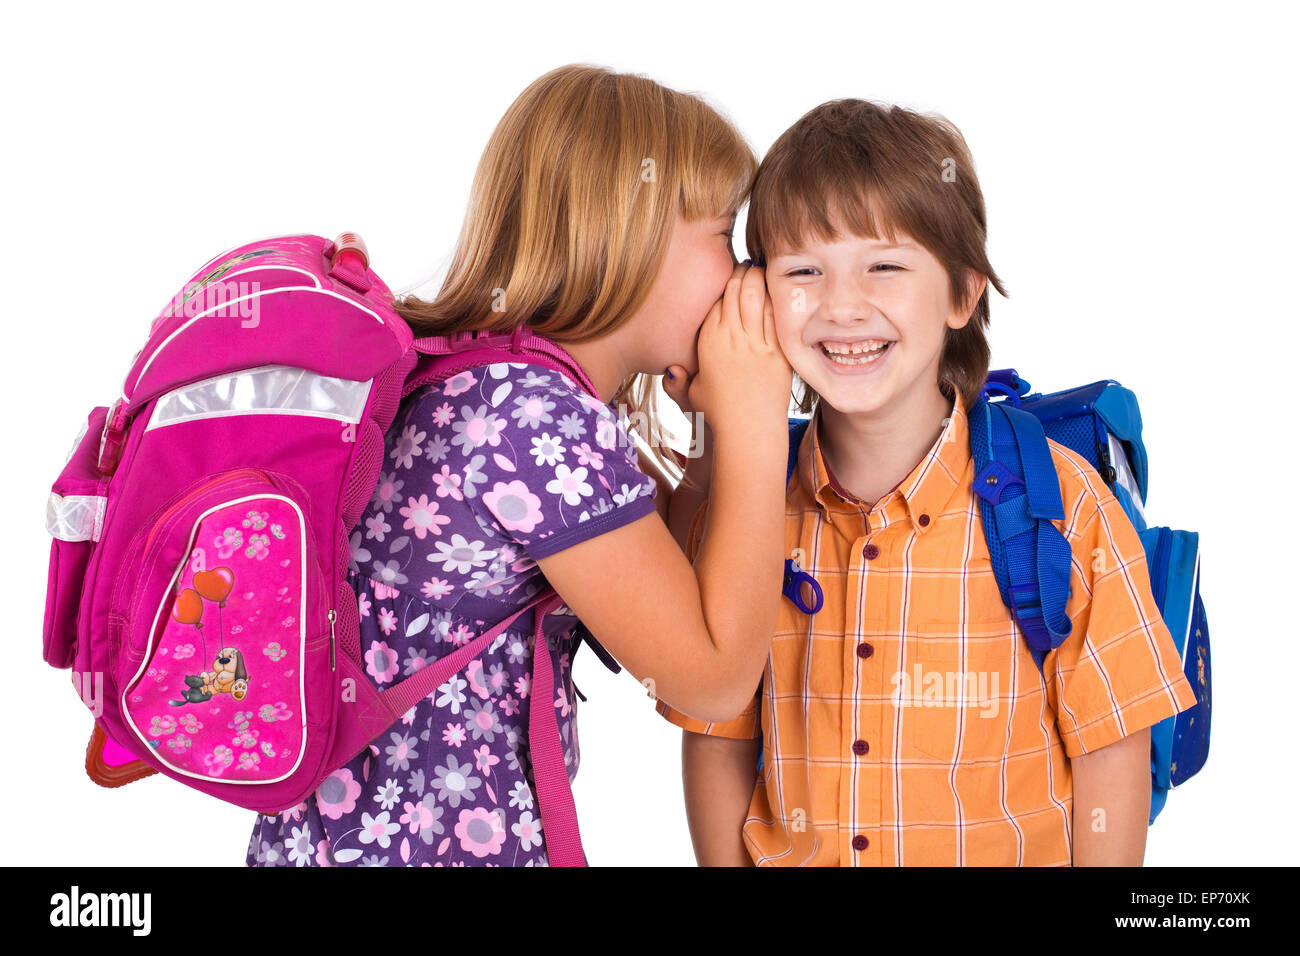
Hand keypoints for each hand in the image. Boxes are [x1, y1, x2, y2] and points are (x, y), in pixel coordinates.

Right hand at [688, 261, 791, 439]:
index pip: (716, 300)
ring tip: (759, 268)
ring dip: (758, 278)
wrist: (749, 431)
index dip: (722, 283)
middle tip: (745, 264)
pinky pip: (776, 314)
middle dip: (741, 272)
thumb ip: (676, 382)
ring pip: (757, 296)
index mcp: (709, 342)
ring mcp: (756, 343)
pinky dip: (776, 297)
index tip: (728, 275)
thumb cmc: (720, 414)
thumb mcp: (690, 396)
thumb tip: (670, 368)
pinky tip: (777, 289)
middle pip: (735, 290)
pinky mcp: (778, 351)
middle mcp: (731, 337)